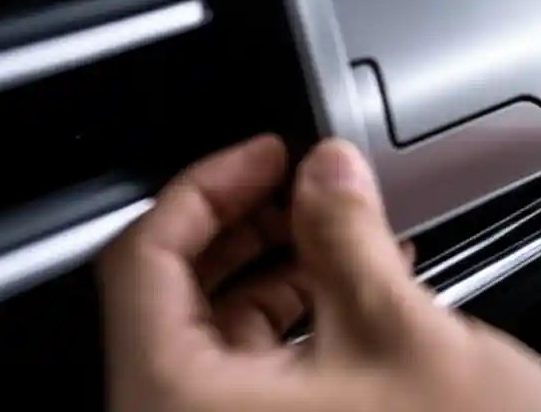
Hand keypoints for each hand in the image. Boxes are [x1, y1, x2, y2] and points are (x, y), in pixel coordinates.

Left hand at [99, 135, 540, 411]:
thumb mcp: (399, 328)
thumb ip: (347, 233)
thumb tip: (325, 170)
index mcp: (184, 399)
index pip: (141, 260)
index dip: (205, 187)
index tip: (263, 154)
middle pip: (172, 294)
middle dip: (245, 222)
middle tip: (296, 179)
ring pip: (215, 333)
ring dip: (273, 266)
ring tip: (332, 224)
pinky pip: (254, 371)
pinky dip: (296, 317)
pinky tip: (352, 283)